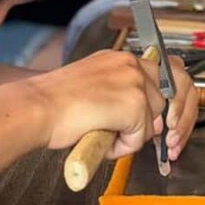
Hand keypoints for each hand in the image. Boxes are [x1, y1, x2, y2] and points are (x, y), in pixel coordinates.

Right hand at [30, 51, 197, 159]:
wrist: (37, 107)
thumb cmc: (54, 104)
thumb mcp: (93, 87)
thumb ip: (120, 94)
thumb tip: (145, 118)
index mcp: (120, 58)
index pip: (164, 72)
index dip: (167, 98)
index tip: (162, 118)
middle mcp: (130, 64)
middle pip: (166, 97)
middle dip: (161, 121)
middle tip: (150, 138)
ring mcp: (134, 83)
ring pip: (152, 120)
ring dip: (131, 135)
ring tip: (101, 132)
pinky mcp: (134, 105)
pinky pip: (140, 137)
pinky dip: (121, 146)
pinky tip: (98, 136)